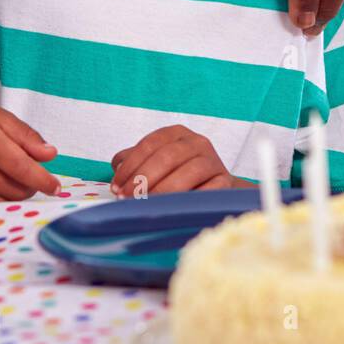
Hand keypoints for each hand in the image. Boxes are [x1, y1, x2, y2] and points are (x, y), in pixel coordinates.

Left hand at [110, 126, 236, 196]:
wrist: (214, 187)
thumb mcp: (155, 162)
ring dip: (164, 190)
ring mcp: (213, 161)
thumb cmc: (178, 174)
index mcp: (176, 133)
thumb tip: (117, 165)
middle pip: (168, 156)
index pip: (150, 144)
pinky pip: (209, 190)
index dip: (131, 166)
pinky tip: (174, 209)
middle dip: (144, 179)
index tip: (117, 186)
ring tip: (147, 204)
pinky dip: (190, 199)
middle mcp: (197, 142)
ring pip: (189, 172)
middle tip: (128, 198)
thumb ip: (134, 160)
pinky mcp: (225, 181)